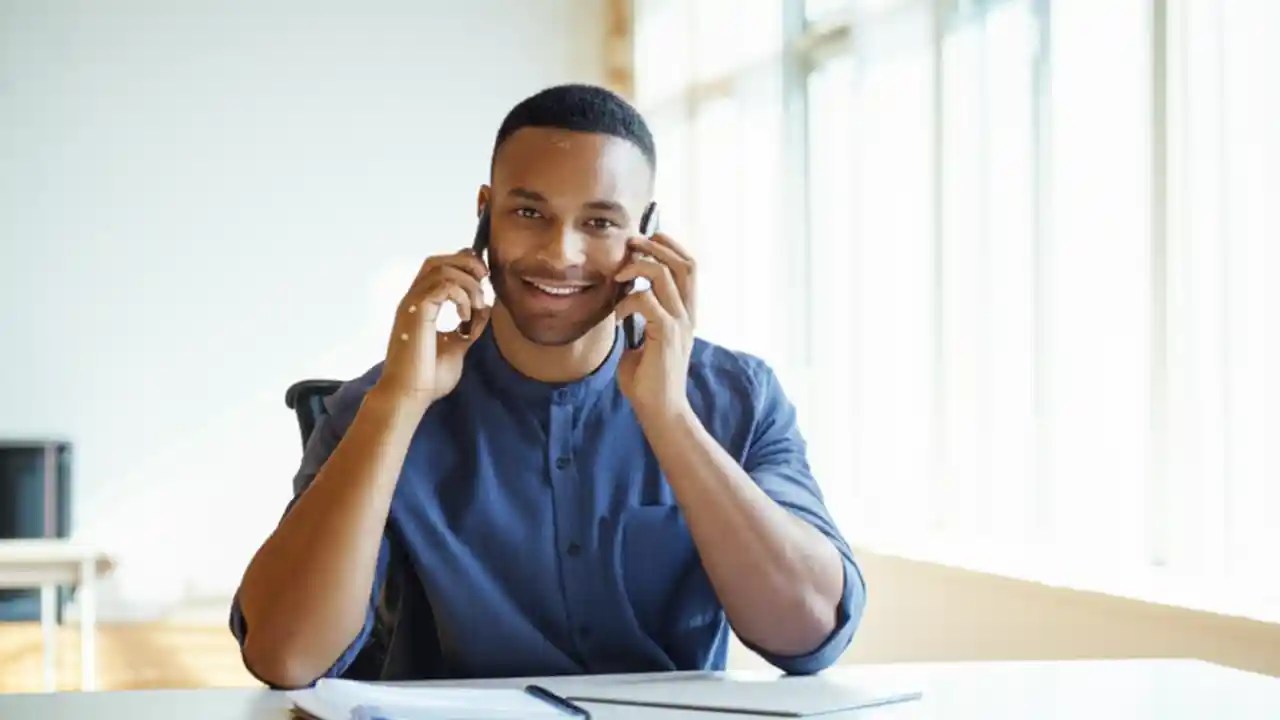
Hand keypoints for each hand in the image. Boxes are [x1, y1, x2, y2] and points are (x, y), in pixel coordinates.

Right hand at [375, 248, 490, 407]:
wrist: (410, 395)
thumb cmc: (428, 377)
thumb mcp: (457, 346)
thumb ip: (469, 326)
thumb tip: (484, 309)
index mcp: (421, 305)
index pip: (438, 268)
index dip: (461, 264)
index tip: (482, 280)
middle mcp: (414, 300)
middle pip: (437, 261)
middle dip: (466, 263)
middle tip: (484, 281)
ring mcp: (413, 304)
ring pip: (442, 269)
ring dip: (468, 283)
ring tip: (477, 305)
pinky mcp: (417, 312)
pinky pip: (443, 286)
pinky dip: (461, 296)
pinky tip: (465, 316)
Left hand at [614, 233, 696, 419]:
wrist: (660, 409)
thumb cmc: (649, 379)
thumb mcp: (645, 339)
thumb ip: (642, 318)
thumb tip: (623, 301)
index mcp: (686, 313)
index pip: (689, 266)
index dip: (671, 245)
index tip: (646, 240)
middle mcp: (688, 314)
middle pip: (683, 261)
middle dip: (656, 245)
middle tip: (631, 243)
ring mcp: (680, 323)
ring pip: (664, 274)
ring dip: (638, 266)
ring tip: (620, 274)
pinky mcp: (666, 334)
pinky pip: (645, 301)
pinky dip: (626, 301)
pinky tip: (617, 315)